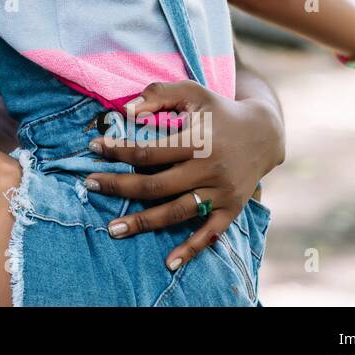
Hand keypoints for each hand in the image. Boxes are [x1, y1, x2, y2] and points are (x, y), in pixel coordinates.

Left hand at [82, 80, 282, 272]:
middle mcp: (209, 169)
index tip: (94, 147)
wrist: (265, 133)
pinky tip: (169, 262)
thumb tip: (127, 110)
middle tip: (89, 185)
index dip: (118, 150)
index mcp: (197, 141)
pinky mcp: (231, 209)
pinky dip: (191, 249)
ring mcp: (221, 192)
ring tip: (113, 229)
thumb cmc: (219, 110)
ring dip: (144, 222)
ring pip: (177, 212)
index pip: (148, 151)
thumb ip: (159, 94)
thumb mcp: (192, 92)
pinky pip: (210, 233)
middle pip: (156, 185)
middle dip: (119, 186)